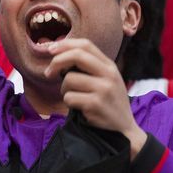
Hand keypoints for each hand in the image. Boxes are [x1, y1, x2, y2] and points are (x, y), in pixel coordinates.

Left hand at [44, 38, 147, 158]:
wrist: (124, 128)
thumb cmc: (110, 103)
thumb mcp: (107, 80)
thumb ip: (90, 67)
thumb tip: (59, 55)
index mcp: (110, 66)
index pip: (86, 45)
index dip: (65, 44)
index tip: (50, 50)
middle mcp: (108, 74)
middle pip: (77, 56)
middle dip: (57, 62)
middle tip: (48, 73)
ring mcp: (103, 89)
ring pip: (69, 79)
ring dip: (64, 90)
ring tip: (74, 97)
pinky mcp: (95, 104)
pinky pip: (69, 97)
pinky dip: (69, 103)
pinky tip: (79, 108)